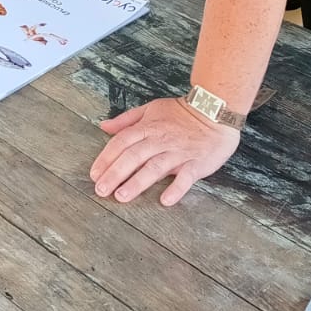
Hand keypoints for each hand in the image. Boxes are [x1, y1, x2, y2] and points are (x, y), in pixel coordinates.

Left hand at [91, 96, 239, 206]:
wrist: (215, 111)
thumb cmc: (181, 113)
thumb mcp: (151, 109)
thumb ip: (126, 120)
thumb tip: (104, 126)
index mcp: (148, 127)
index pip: (122, 142)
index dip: (107, 157)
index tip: (94, 173)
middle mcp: (160, 140)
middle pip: (134, 156)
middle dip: (116, 173)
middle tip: (101, 190)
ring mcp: (178, 152)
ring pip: (155, 167)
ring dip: (137, 182)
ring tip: (122, 196)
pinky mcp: (196, 163)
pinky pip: (185, 177)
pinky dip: (176, 189)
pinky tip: (165, 200)